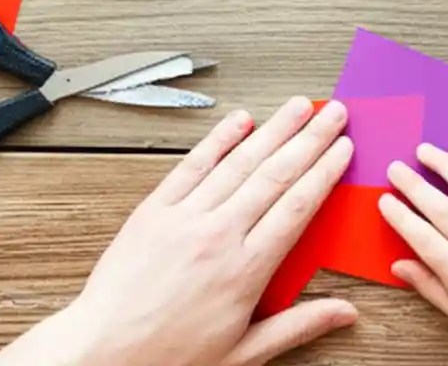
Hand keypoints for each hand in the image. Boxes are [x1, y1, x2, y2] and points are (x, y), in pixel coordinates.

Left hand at [0, 98, 356, 365]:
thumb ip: (297, 325)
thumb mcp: (243, 352)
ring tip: (298, 106)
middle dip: (310, 139)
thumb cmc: (168, 356)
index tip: (343, 150)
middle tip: (334, 113)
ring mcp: (185, 218)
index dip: (324, 172)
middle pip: (275, 174)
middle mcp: (218, 236)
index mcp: (246, 270)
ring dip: (273, 129)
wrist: (103, 350)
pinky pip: (191, 166)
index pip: (297, 207)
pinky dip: (217, 139)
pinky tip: (238, 120)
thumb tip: (345, 313)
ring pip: (239, 162)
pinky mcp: (154, 211)